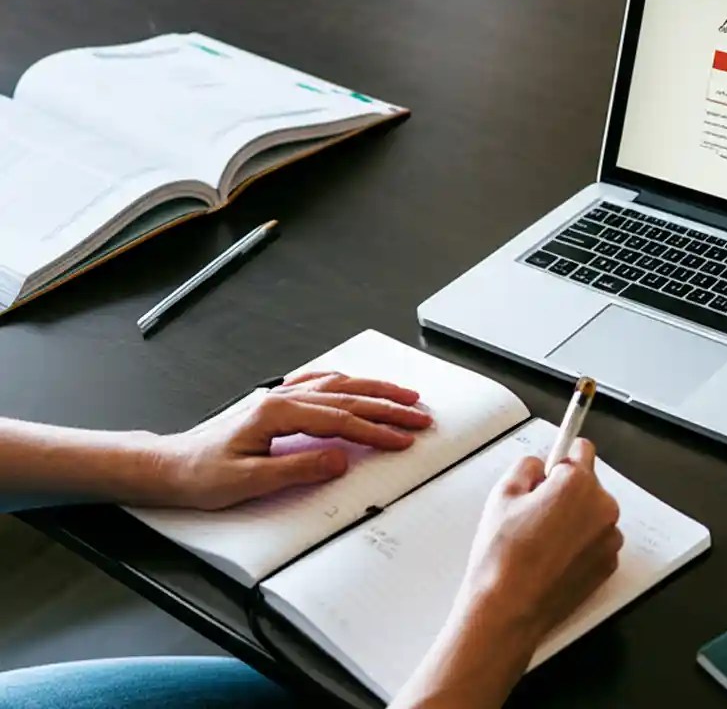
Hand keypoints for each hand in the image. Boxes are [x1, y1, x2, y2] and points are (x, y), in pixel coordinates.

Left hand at [144, 371, 430, 509]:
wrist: (169, 467)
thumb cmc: (201, 475)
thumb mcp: (249, 481)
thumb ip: (298, 469)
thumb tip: (339, 459)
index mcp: (277, 414)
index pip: (341, 421)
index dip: (376, 431)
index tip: (403, 439)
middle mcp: (281, 398)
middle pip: (348, 398)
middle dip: (389, 407)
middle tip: (419, 417)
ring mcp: (279, 397)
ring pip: (338, 386)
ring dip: (374, 390)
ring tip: (404, 396)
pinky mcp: (276, 404)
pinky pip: (319, 383)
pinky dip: (345, 383)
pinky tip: (356, 384)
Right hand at [389, 439, 621, 708]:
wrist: (508, 610)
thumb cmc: (502, 555)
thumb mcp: (502, 495)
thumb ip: (526, 467)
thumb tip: (539, 466)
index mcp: (578, 484)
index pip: (582, 449)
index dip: (562, 457)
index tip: (553, 465)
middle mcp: (602, 508)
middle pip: (588, 484)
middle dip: (565, 491)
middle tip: (533, 512)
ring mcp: (609, 539)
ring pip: (592, 514)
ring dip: (575, 519)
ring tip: (541, 540)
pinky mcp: (608, 565)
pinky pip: (596, 541)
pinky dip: (580, 544)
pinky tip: (552, 558)